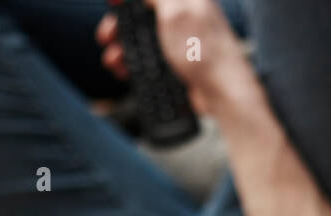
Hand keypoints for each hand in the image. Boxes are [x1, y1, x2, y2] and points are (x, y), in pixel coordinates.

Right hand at [96, 0, 255, 114]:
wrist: (224, 92)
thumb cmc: (205, 51)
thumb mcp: (175, 11)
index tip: (112, 3)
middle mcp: (183, 14)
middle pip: (141, 13)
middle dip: (119, 24)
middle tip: (107, 36)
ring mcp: (180, 39)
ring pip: (142, 37)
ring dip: (122, 47)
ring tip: (113, 60)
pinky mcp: (178, 60)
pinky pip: (150, 57)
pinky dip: (134, 63)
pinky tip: (125, 71)